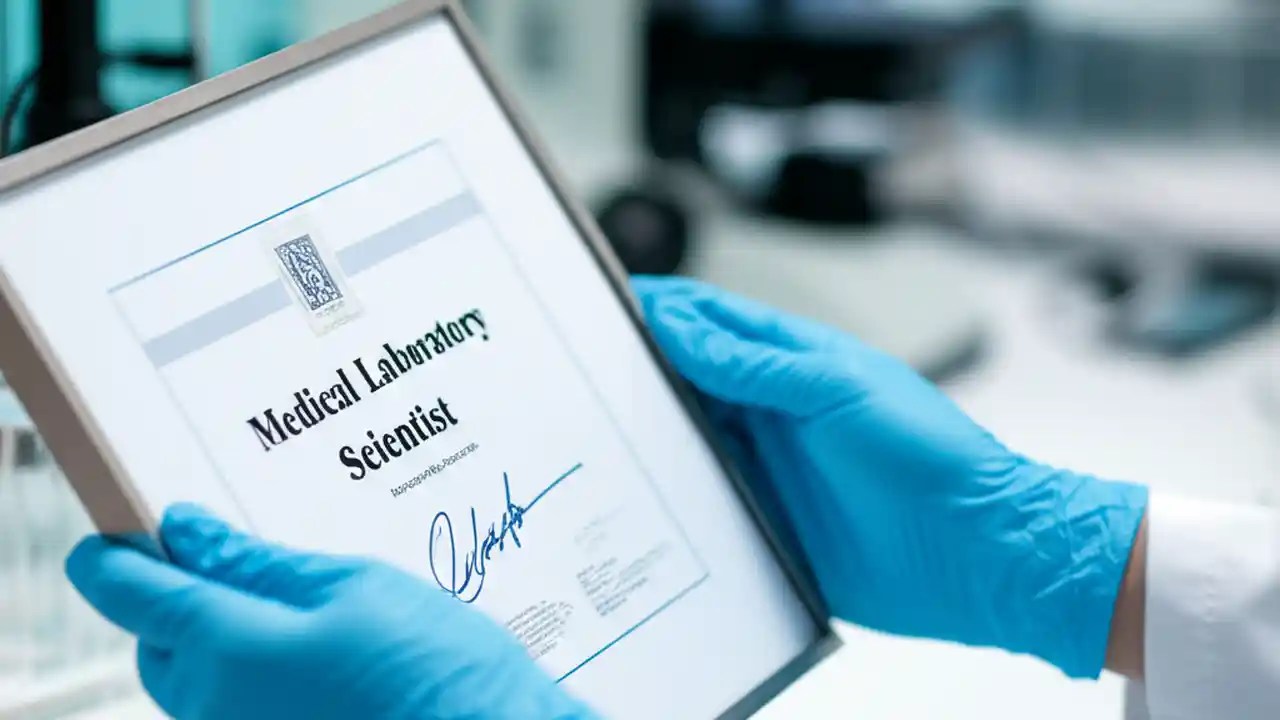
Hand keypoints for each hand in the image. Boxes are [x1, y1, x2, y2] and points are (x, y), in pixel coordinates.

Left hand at [66, 505, 594, 719]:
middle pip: (160, 644)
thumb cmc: (438, 669)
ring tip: (310, 608)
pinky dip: (260, 674)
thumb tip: (186, 531)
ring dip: (226, 638)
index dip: (116, 554)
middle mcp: (219, 708)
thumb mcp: (354, 586)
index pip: (131, 593)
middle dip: (184, 600)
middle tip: (248, 564)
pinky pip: (239, 709)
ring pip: (199, 681)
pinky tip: (326, 654)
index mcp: (230, 650)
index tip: (120, 530)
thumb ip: (260, 562)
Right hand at [634, 276, 1147, 678]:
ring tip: (584, 430)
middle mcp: (772, 413)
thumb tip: (681, 330)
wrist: (973, 554)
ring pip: (687, 442)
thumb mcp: (838, 391)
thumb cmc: (929, 455)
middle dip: (636, 370)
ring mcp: (766, 469)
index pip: (712, 322)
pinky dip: (666, 497)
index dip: (661, 308)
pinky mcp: (763, 524)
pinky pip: (701, 505)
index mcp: (794, 364)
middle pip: (688, 381)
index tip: (602, 299)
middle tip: (573, 368)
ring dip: (645, 435)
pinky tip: (629, 496)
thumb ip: (756, 365)